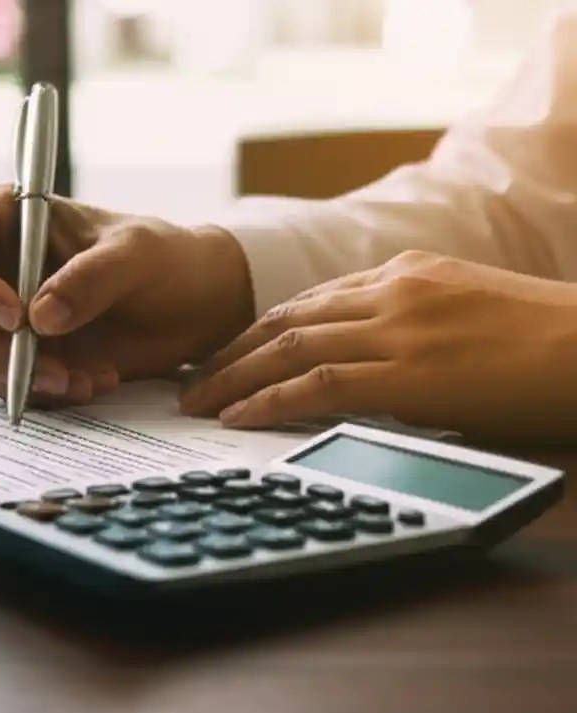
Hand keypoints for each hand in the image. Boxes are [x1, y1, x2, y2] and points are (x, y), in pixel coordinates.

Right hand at [0, 187, 254, 405]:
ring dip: (17, 377)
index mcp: (5, 220)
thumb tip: (39, 318)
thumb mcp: (137, 255)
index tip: (15, 317)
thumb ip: (90, 278)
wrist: (194, 307)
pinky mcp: (16, 355)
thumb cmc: (164, 259)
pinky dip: (38, 392)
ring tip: (81, 381)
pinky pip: (0, 381)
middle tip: (47, 369)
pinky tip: (90, 383)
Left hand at [179, 250, 576, 445]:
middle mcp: (393, 292)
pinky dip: (269, 400)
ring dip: (233, 377)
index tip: (229, 353)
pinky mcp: (410, 373)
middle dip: (231, 353)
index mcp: (407, 274)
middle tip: (192, 380)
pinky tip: (239, 417)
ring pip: (289, 347)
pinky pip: (318, 384)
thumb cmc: (547, 341)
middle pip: (286, 319)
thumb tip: (374, 367)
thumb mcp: (468, 313)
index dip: (260, 330)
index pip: (312, 301)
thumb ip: (413, 326)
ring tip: (197, 403)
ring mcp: (399, 329)